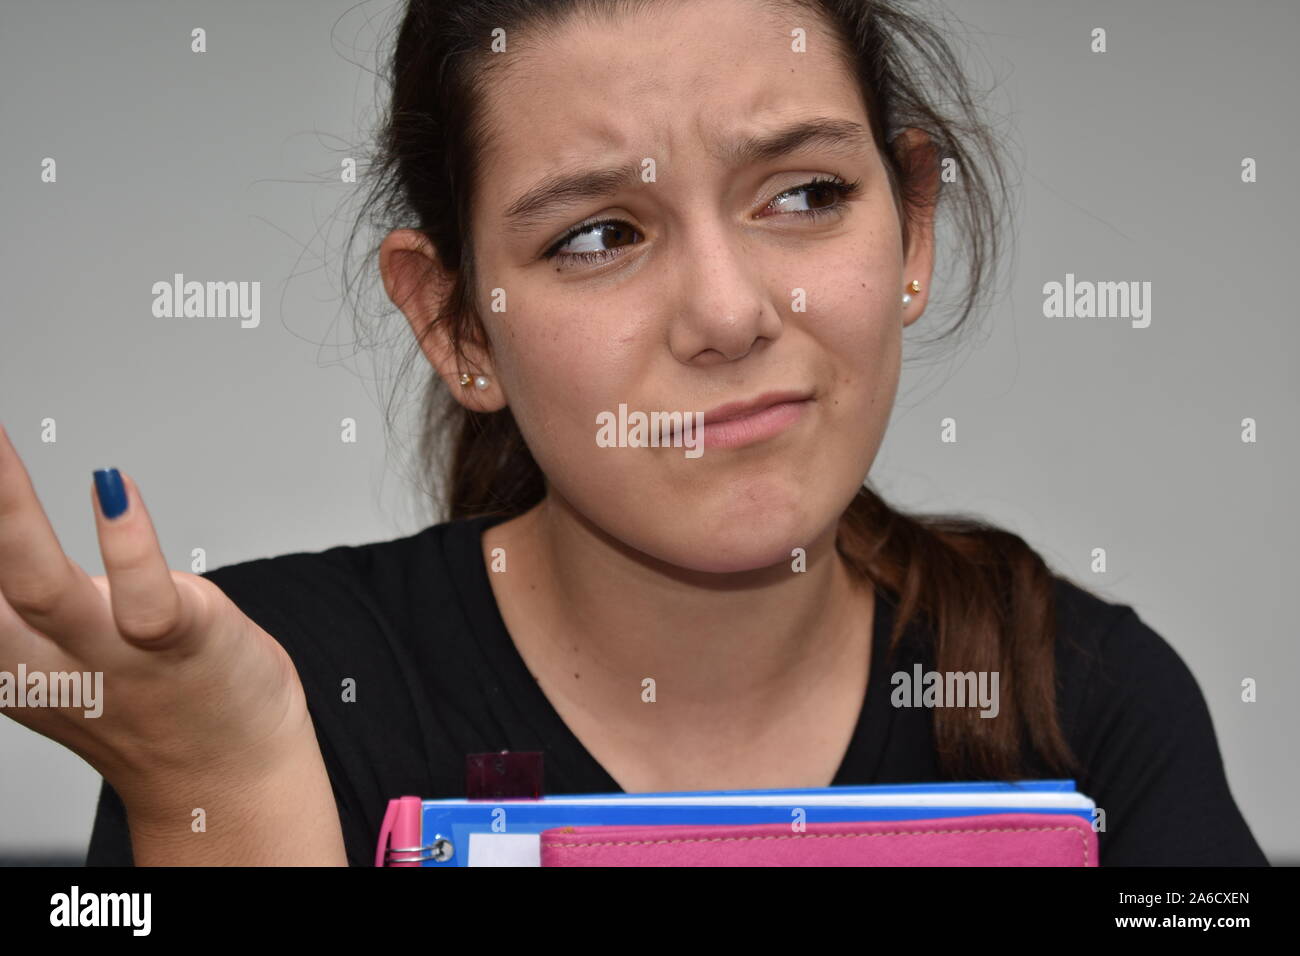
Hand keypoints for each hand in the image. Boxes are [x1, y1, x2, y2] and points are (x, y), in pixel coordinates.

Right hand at [0, 424, 328, 849]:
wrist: (229, 776)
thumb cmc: (150, 704)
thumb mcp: (57, 661)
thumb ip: (18, 611)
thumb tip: (3, 533)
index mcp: (7, 664)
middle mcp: (45, 661)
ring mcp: (113, 654)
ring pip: (40, 587)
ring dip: (7, 512)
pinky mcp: (180, 642)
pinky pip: (146, 597)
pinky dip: (126, 542)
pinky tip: (111, 487)